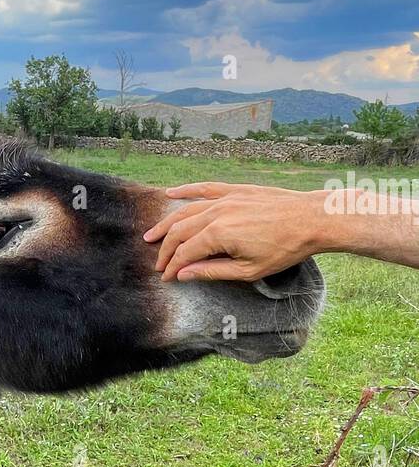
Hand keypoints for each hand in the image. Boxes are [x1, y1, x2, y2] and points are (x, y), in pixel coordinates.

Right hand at [143, 182, 324, 281]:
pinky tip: (171, 193)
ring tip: (152, 235)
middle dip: (166, 250)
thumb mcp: (249, 270)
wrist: (313, 219)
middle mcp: (216, 213)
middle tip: (158, 263)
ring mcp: (226, 198)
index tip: (166, 278)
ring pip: (186, 210)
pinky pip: (205, 188)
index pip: (184, 253)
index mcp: (218, 234)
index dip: (172, 267)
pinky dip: (186, 190)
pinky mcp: (236, 190)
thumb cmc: (285, 248)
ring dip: (167, 223)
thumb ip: (212, 271)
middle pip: (180, 232)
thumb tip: (184, 274)